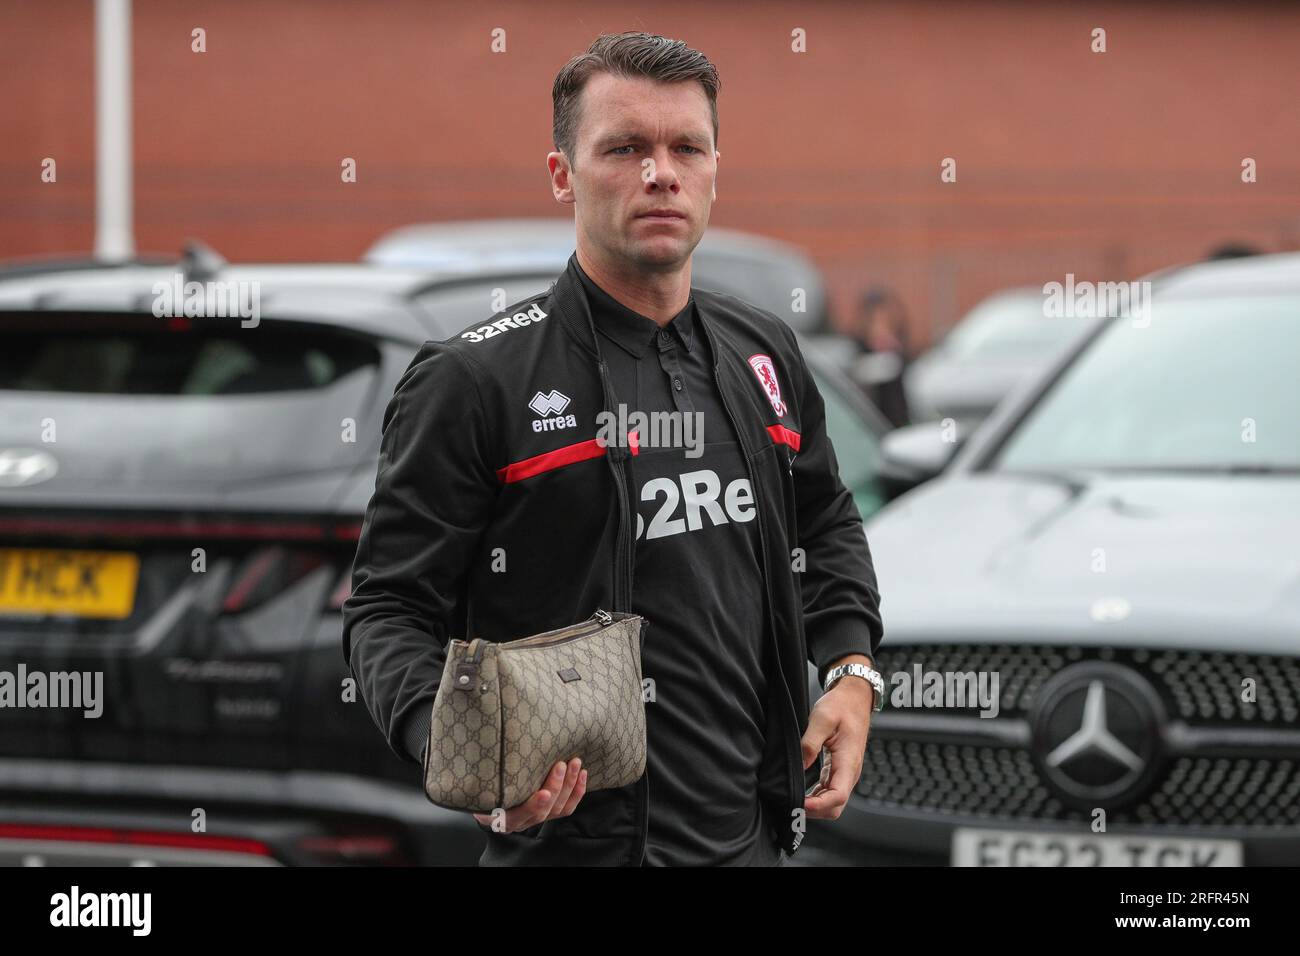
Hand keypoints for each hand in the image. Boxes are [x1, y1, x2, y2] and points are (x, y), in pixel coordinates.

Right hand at [472, 757, 586, 832]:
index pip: (519, 816)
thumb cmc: (485, 787)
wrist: (488, 799)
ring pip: (558, 809)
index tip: (543, 793)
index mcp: (502, 816)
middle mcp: (520, 821)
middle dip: (556, 787)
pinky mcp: (549, 813)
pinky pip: (567, 808)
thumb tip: (491, 748)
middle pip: (543, 811)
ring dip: (569, 786)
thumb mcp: (484, 784)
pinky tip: (582, 775)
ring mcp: (536, 818)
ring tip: (575, 764)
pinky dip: (577, 792)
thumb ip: (491, 773)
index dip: (533, 806)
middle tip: (562, 764)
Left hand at [801, 661, 874, 819]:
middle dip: (815, 812)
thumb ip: (810, 743)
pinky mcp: (839, 770)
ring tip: (792, 802)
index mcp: (848, 762)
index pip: (837, 796)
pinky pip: (829, 792)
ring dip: (814, 807)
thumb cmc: (841, 706)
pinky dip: (816, 798)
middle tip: (791, 806)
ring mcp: (845, 773)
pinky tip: (802, 794)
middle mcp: (850, 772)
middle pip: (835, 807)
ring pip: (833, 803)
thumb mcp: (822, 719)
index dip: (818, 806)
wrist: (855, 699)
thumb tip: (800, 765)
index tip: (799, 804)